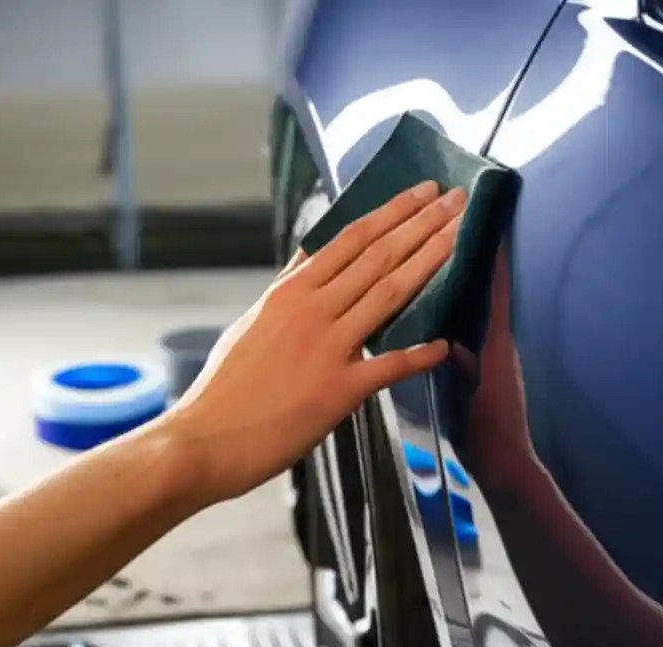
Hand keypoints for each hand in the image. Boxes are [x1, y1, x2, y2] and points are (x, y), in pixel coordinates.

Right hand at [160, 180, 466, 504]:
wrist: (203, 439)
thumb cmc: (226, 387)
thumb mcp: (254, 321)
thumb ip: (287, 289)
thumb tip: (309, 256)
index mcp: (289, 292)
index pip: (350, 238)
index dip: (392, 211)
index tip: (422, 191)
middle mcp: (310, 310)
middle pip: (377, 255)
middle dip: (422, 223)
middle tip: (457, 199)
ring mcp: (325, 348)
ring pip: (388, 292)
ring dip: (429, 261)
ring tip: (459, 236)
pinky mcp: (336, 391)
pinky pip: (389, 366)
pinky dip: (420, 354)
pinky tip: (444, 344)